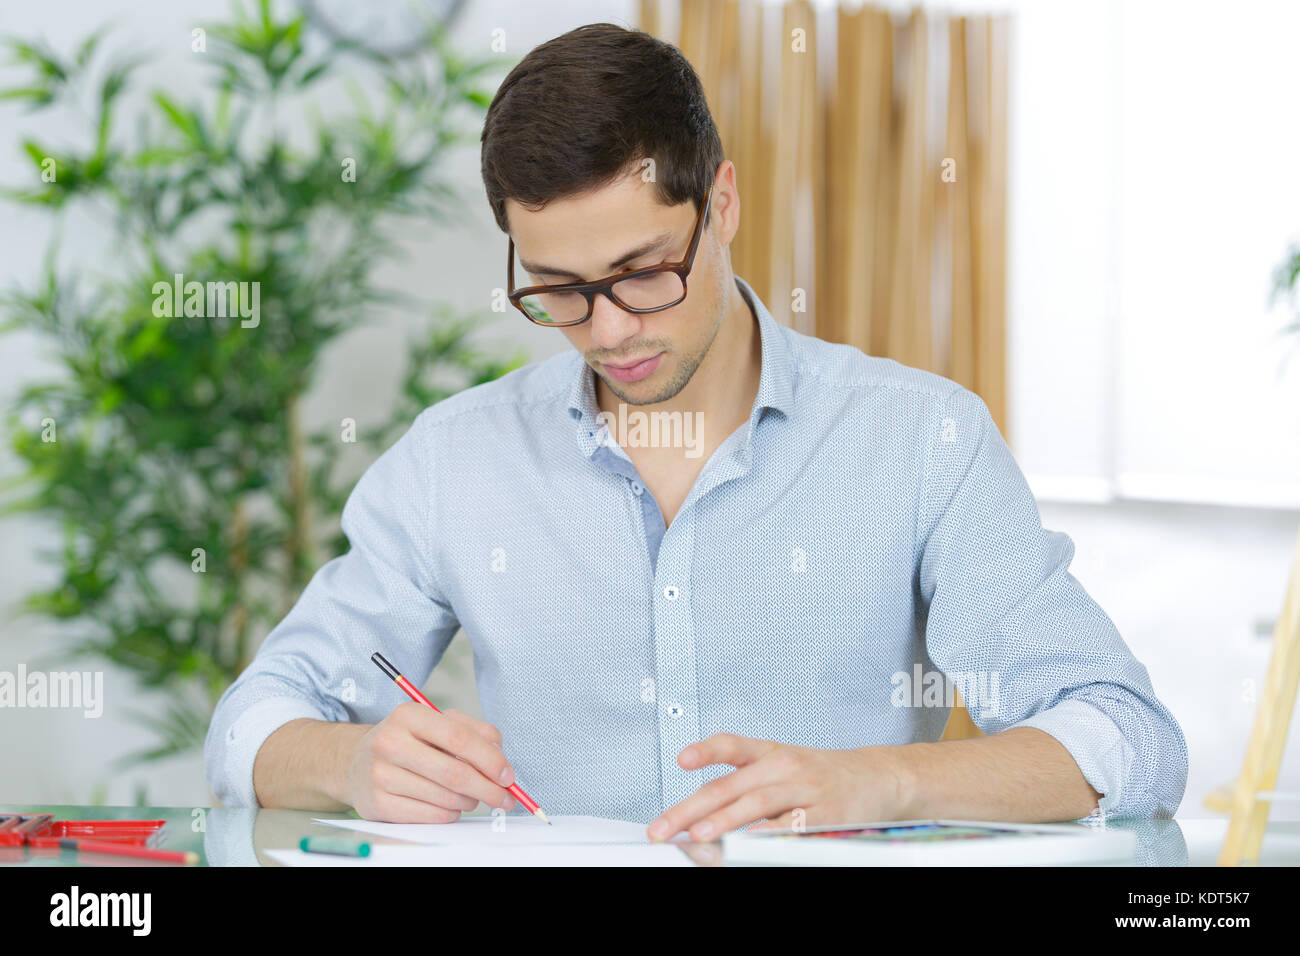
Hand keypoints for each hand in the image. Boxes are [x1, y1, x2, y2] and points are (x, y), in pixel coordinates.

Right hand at [344, 703, 516, 821]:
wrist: (355, 762)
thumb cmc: (406, 740)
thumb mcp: (436, 722)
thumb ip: (473, 731)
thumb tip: (500, 755)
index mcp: (409, 715)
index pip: (460, 739)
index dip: (490, 760)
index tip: (508, 775)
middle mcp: (390, 742)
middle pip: (454, 773)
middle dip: (488, 789)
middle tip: (505, 797)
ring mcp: (381, 775)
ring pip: (445, 798)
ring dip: (470, 801)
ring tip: (472, 796)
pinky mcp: (377, 804)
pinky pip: (430, 815)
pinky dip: (451, 813)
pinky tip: (450, 805)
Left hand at [646, 734, 907, 841]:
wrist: (877, 778)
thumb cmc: (821, 775)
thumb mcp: (783, 764)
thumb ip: (746, 782)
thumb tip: (701, 813)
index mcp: (771, 752)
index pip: (732, 745)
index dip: (706, 750)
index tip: (682, 760)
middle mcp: (785, 767)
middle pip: (731, 786)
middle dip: (691, 809)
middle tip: (664, 827)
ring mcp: (805, 790)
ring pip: (756, 805)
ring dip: (724, 822)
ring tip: (697, 835)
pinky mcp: (824, 815)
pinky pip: (789, 828)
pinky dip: (766, 837)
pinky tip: (747, 845)